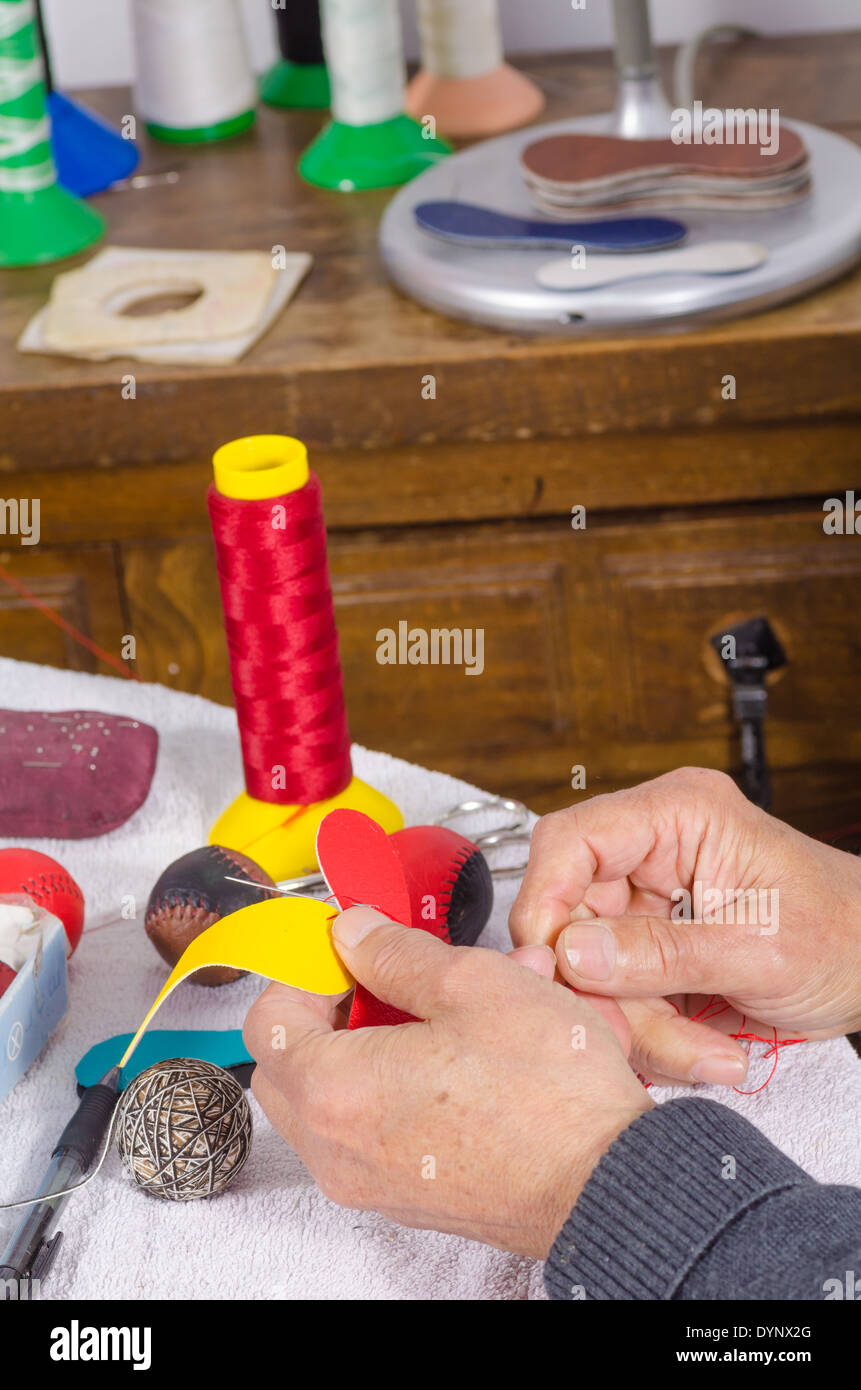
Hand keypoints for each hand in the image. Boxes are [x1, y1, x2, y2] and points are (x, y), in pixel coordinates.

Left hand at [244, 907, 650, 1258]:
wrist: (608, 1184)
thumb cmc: (549, 1097)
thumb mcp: (471, 985)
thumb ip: (395, 953)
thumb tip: (355, 934)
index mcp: (335, 1088)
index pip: (269, 1015)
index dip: (305, 967)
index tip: (345, 946)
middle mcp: (336, 1147)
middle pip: (286, 1062)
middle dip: (324, 1008)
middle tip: (375, 975)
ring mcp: (367, 1181)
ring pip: (328, 1097)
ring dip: (364, 1044)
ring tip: (437, 1009)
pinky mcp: (406, 1196)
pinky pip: (368, 1130)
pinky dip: (392, 1086)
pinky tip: (457, 1053)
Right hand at [510, 768, 860, 1085]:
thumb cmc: (846, 934)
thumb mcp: (758, 949)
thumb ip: (661, 953)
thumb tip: (571, 953)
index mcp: (679, 815)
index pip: (572, 839)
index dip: (545, 899)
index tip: (548, 962)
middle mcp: (654, 850)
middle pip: (572, 915)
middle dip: (604, 987)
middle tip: (637, 1032)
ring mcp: (649, 900)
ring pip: (591, 968)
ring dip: (639, 1022)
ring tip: (706, 1052)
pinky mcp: (652, 946)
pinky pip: (621, 995)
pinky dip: (654, 1032)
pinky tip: (707, 1048)